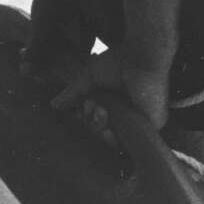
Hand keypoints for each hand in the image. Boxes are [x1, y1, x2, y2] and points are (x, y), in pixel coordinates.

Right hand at [50, 48, 171, 133]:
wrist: (143, 60)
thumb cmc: (121, 61)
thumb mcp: (91, 77)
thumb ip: (74, 92)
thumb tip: (54, 105)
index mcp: (114, 98)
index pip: (94, 118)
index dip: (84, 116)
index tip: (81, 106)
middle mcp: (126, 110)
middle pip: (99, 130)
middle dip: (90, 120)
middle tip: (92, 106)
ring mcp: (137, 120)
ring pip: (110, 138)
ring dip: (99, 126)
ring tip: (102, 110)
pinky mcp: (149, 127)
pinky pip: (127, 143)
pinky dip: (113, 139)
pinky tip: (108, 129)